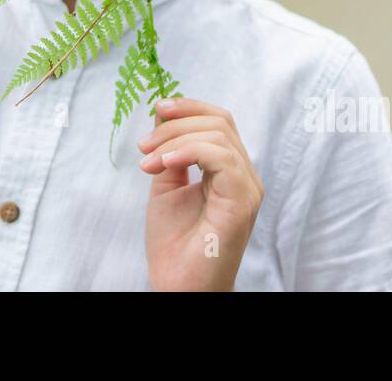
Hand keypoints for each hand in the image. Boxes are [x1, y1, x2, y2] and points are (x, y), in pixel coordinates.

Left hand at [140, 97, 264, 290]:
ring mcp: (247, 187)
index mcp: (229, 170)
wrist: (178, 284)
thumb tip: (163, 111)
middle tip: (144, 145)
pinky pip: (222, 157)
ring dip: (175, 140)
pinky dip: (189, 151)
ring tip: (148, 161)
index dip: (189, 107)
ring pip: (219, 135)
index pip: (219, 121)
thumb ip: (169, 151)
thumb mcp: (166, 184)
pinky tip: (163, 164)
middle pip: (219, 122)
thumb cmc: (174, 243)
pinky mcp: (243, 200)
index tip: (157, 109)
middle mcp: (244, 176)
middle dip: (176, 123)